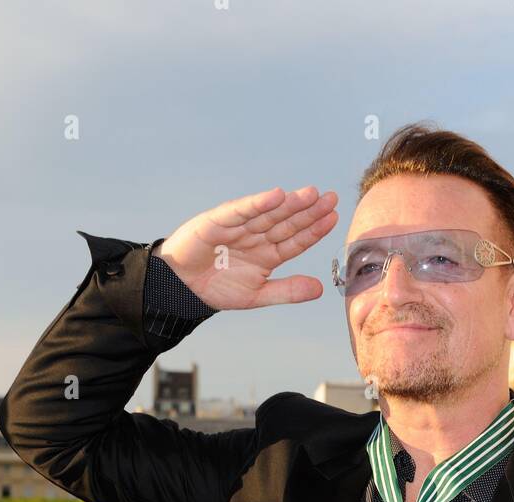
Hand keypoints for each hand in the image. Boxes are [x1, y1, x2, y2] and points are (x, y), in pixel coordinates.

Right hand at [154, 185, 338, 310]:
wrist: (180, 289)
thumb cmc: (217, 290)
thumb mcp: (257, 295)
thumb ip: (287, 291)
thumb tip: (320, 288)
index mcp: (267, 253)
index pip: (296, 239)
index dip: (314, 229)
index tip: (333, 218)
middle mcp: (256, 236)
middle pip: (286, 221)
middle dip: (308, 211)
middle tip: (330, 198)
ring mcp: (238, 227)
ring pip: (267, 213)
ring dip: (288, 204)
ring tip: (310, 195)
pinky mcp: (217, 221)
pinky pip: (240, 211)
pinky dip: (256, 203)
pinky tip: (276, 196)